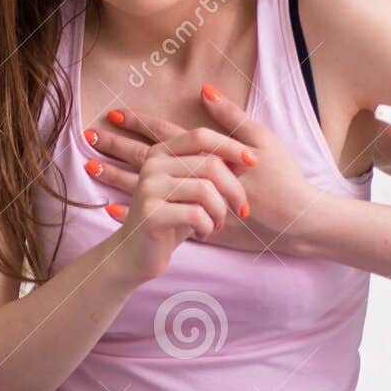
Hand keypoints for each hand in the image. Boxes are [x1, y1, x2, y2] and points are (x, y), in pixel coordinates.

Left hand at [84, 83, 320, 253]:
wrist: (297, 222)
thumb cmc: (285, 178)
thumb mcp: (263, 139)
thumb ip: (232, 117)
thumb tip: (204, 91)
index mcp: (210, 155)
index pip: (167, 136)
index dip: (140, 124)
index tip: (112, 115)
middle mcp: (196, 178)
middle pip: (151, 160)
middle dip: (119, 148)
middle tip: (89, 138)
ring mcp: (195, 203)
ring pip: (150, 188)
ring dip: (119, 178)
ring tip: (92, 169)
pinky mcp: (198, 224)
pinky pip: (156, 214)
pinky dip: (137, 212)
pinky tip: (111, 208)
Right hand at [108, 140, 252, 284]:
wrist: (137, 254)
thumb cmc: (173, 220)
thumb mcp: (193, 191)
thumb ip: (213, 171)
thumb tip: (246, 156)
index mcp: (161, 152)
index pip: (201, 136)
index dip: (230, 146)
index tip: (253, 162)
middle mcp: (152, 164)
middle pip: (210, 165)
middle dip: (234, 190)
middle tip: (241, 210)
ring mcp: (149, 188)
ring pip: (206, 190)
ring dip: (221, 212)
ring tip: (216, 224)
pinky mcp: (151, 213)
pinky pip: (197, 214)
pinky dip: (208, 227)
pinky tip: (202, 234)